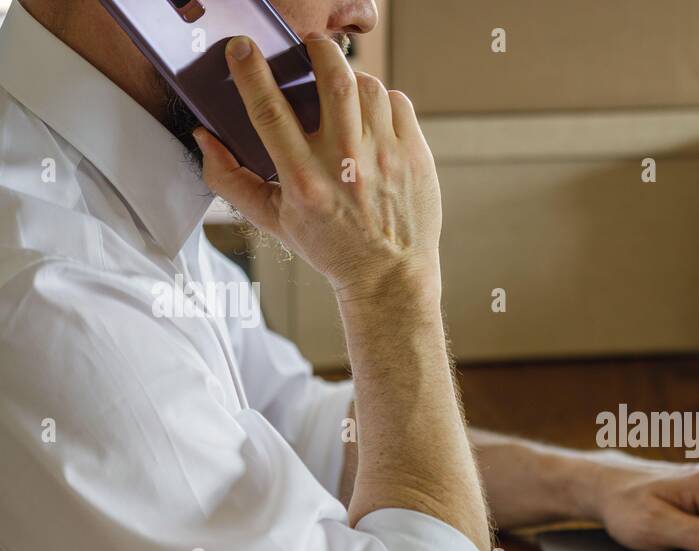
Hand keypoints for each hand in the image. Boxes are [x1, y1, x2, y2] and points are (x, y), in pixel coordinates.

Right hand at [193, 34, 440, 305]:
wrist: (389, 276)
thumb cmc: (329, 247)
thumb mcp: (272, 220)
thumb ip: (230, 179)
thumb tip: (203, 137)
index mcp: (304, 181)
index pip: (270, 111)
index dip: (251, 72)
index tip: (243, 49)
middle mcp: (345, 165)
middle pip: (333, 80)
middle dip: (318, 50)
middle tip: (311, 46)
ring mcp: (385, 158)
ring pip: (368, 86)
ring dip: (351, 77)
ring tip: (343, 89)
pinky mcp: (416, 157)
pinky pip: (398, 102)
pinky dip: (383, 99)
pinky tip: (373, 115)